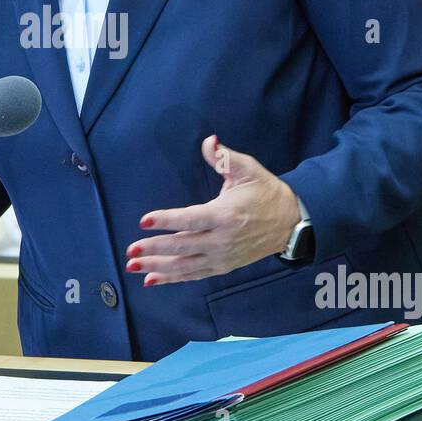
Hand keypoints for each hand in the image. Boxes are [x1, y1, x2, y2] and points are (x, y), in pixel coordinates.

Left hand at [124, 136, 300, 285]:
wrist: (291, 222)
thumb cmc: (266, 192)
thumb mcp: (249, 169)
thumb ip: (225, 156)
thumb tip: (208, 141)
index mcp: (226, 215)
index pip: (190, 219)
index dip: (166, 220)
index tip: (144, 221)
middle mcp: (222, 240)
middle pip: (183, 246)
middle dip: (154, 249)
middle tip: (130, 250)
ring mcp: (222, 257)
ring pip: (185, 265)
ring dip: (157, 267)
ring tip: (132, 266)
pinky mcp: (223, 266)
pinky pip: (194, 274)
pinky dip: (172, 278)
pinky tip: (152, 279)